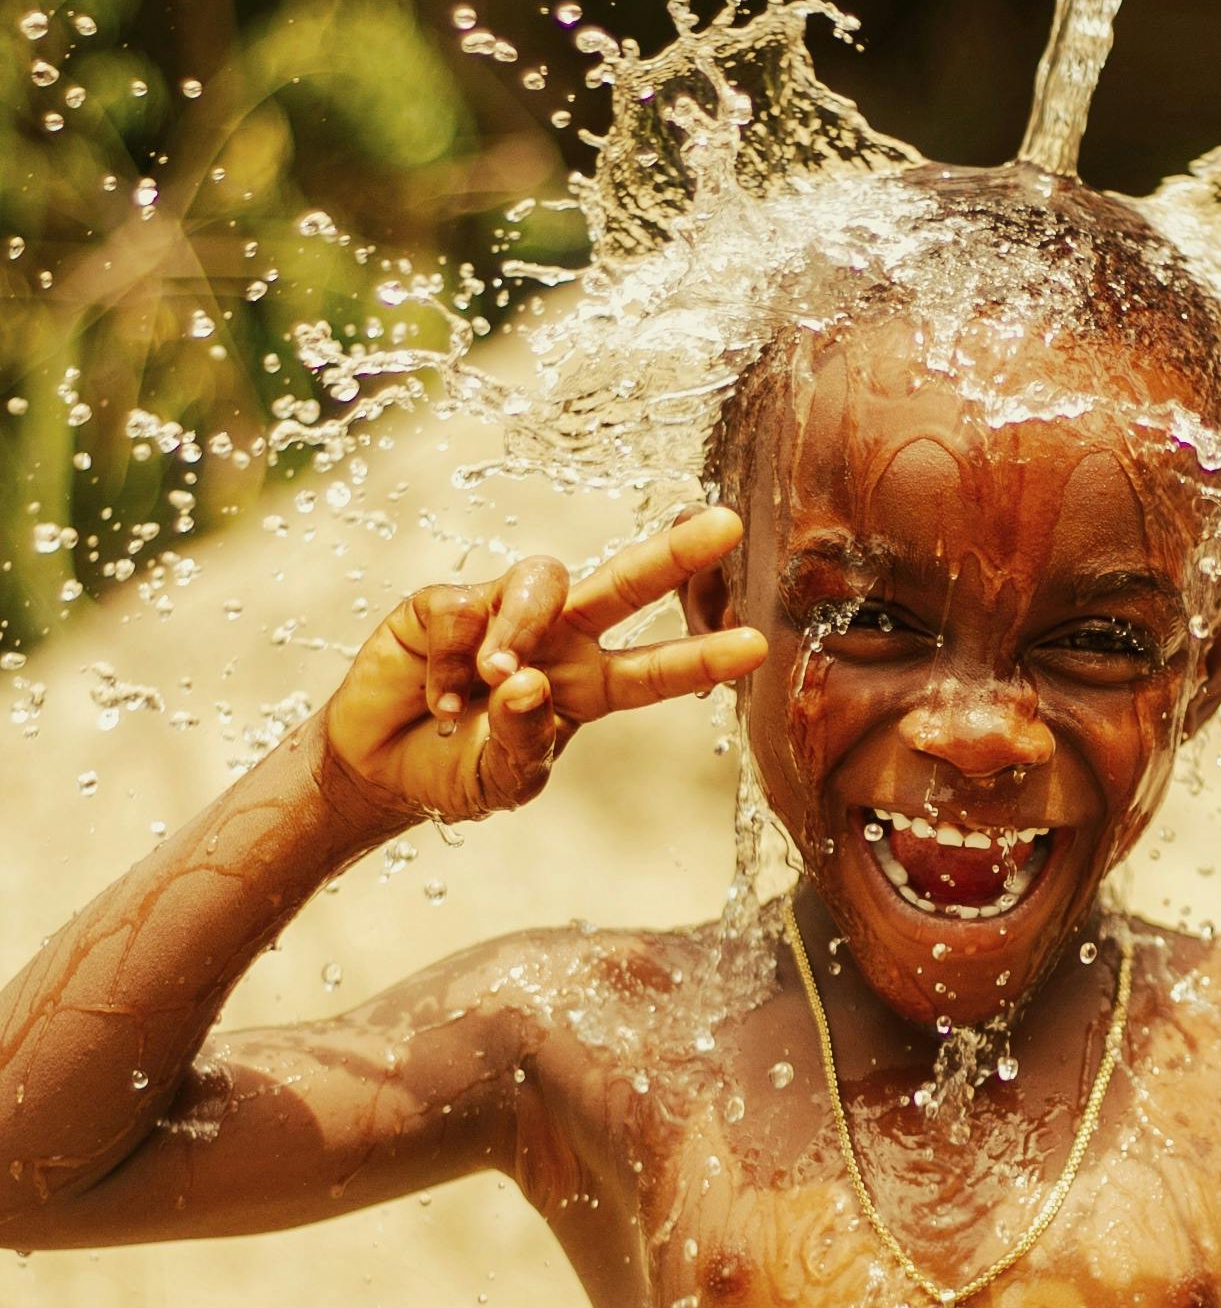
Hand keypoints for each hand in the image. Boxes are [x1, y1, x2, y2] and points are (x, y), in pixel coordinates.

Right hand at [320, 508, 765, 824]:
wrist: (376, 770)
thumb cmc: (454, 775)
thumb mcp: (502, 782)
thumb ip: (524, 742)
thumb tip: (529, 684)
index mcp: (586, 689)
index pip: (655, 669)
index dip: (701, 656)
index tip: (756, 646)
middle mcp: (557, 640)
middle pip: (624, 584)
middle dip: (674, 553)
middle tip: (725, 525)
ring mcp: (504, 614)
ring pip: (544, 581)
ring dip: (523, 629)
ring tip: (491, 681)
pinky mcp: (447, 602)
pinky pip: (468, 604)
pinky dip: (455, 653)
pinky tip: (440, 695)